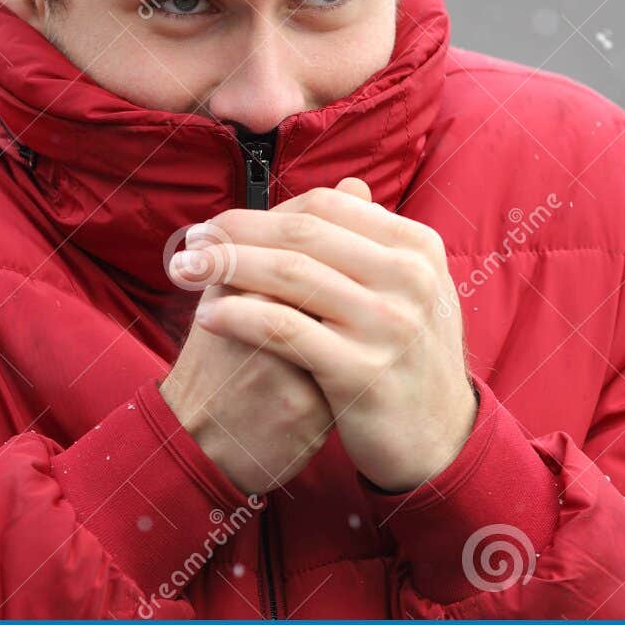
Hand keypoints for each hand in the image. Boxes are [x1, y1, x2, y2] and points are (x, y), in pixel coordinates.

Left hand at [183, 178, 477, 491]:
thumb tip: (346, 184)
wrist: (439, 440)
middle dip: (235, 233)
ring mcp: (389, 323)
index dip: (263, 210)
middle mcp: (409, 277)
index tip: (219, 225)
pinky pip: (284, 330)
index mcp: (417, 246)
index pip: (325, 207)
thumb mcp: (408, 289)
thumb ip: (373, 241)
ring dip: (225, 266)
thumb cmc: (410, 357)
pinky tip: (207, 316)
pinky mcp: (363, 371)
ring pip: (289, 274)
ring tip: (184, 270)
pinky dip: (238, 316)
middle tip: (190, 241)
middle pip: (302, 233)